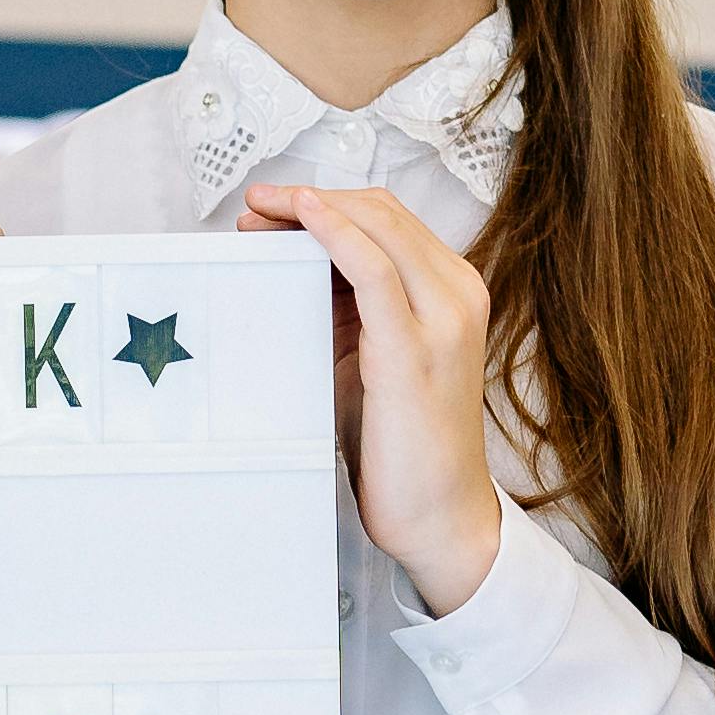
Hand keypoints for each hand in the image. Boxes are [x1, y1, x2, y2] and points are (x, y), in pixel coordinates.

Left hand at [245, 183, 501, 615]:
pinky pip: (373, 269)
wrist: (440, 515)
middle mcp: (458, 294)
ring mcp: (443, 318)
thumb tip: (293, 269)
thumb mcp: (373, 358)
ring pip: (377, 227)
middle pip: (381, 212)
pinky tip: (302, 221)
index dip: (328, 202)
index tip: (273, 210)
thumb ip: (349, 312)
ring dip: (310, 210)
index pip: (389, 219)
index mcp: (453, 292)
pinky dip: (334, 233)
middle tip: (256, 209)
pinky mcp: (414, 350)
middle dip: (311, 199)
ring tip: (260, 215)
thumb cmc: (400, 444)